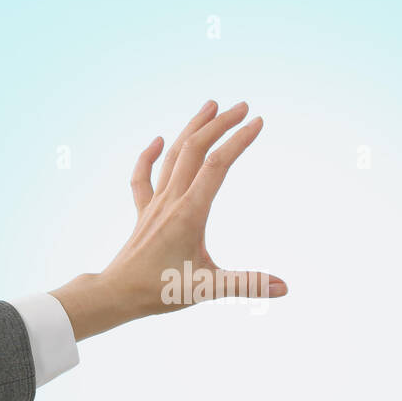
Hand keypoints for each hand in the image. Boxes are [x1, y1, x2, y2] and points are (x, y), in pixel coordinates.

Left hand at [51, 100, 285, 339]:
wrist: (117, 294)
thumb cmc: (160, 292)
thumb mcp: (209, 288)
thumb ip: (247, 285)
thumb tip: (284, 287)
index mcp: (189, 213)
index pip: (217, 166)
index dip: (238, 141)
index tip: (258, 122)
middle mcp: (171, 201)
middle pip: (195, 150)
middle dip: (220, 125)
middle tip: (243, 107)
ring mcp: (155, 204)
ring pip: (173, 156)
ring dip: (192, 129)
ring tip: (210, 106)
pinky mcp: (143, 213)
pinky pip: (143, 177)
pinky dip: (150, 155)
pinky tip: (157, 140)